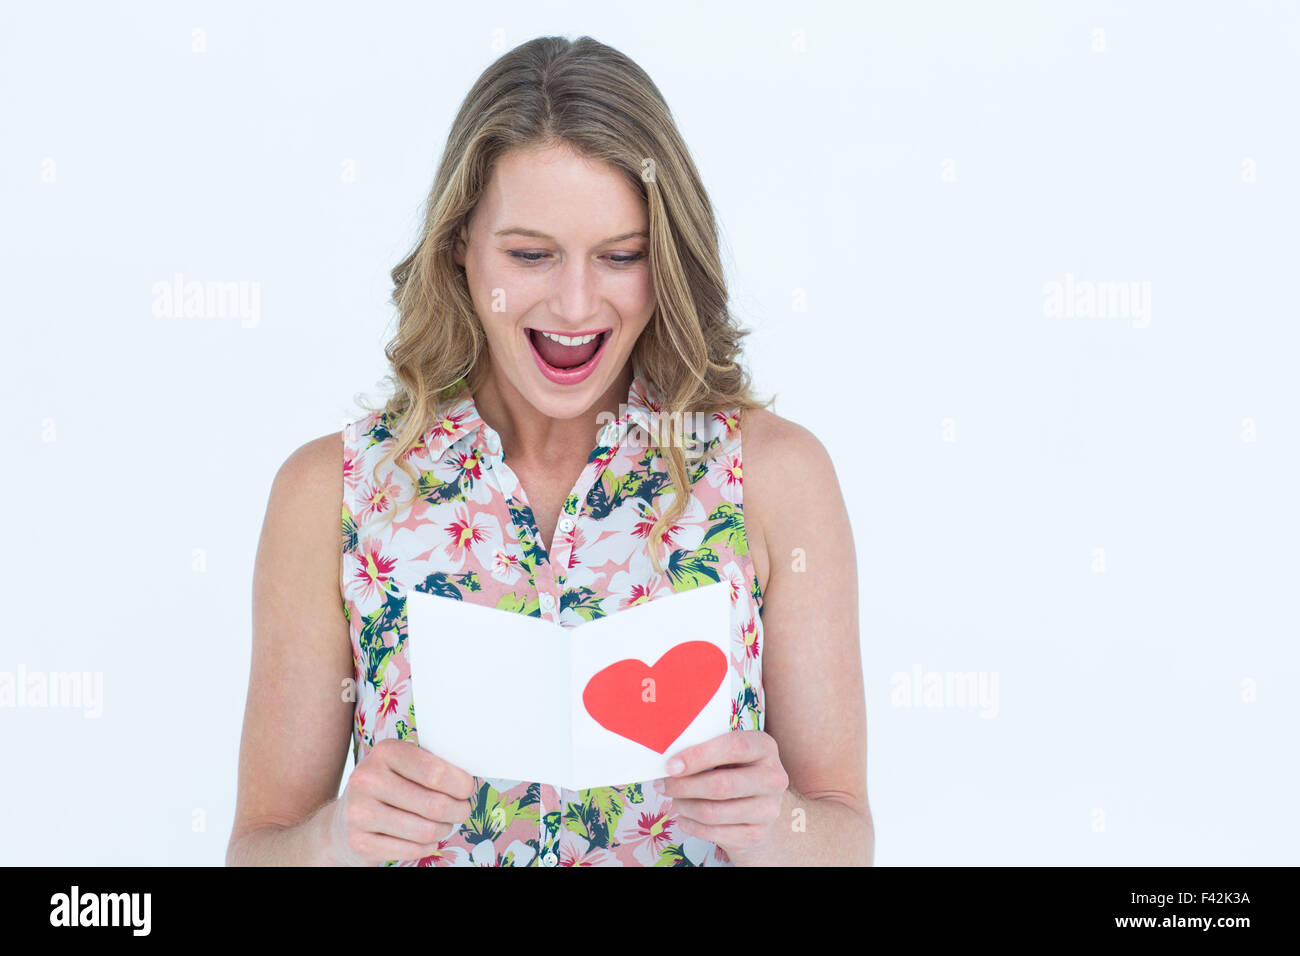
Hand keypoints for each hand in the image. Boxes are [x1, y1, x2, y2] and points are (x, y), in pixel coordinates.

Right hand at [324, 737, 474, 865]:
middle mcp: (367, 779)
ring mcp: (359, 813)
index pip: (436, 772)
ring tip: (442, 824)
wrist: (342, 822)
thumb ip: (432, 765)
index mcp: (385, 752)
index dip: (461, 785)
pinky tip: (423, 839)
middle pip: (435, 804)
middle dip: (459, 810)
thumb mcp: (403, 765)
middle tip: (461, 810)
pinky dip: (427, 846)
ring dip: (444, 829)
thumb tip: (469, 781)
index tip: (467, 789)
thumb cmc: (387, 789)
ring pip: (427, 830)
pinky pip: (413, 850)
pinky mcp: (359, 843)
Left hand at [661, 730, 789, 862]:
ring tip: (675, 800)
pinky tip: (684, 817)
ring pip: (713, 812)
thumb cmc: (734, 771)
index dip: (699, 756)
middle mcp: (773, 778)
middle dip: (684, 786)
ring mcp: (768, 809)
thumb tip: (668, 762)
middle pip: (722, 784)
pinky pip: (713, 833)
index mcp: (765, 747)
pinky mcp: (756, 834)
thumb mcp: (727, 754)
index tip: (670, 766)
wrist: (758, 809)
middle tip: (663, 785)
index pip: (734, 747)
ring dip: (684, 806)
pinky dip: (691, 825)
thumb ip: (705, 750)